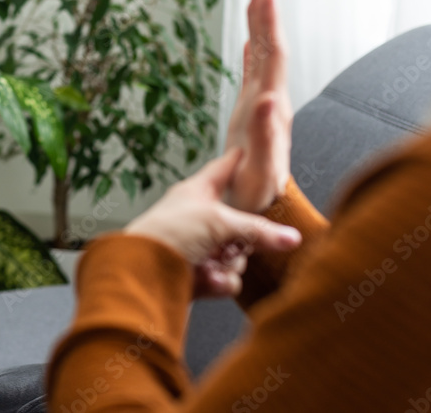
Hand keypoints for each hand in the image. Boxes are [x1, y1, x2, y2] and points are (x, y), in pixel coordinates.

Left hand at [125, 148, 300, 297]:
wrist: (139, 275)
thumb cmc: (167, 234)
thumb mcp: (217, 222)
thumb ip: (257, 230)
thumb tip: (292, 237)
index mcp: (197, 192)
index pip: (224, 169)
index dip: (239, 161)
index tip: (251, 150)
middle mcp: (198, 218)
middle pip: (241, 223)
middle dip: (242, 238)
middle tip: (233, 242)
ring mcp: (198, 248)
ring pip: (237, 255)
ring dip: (229, 263)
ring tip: (212, 263)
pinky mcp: (197, 276)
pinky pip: (227, 278)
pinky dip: (219, 280)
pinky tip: (206, 279)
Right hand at [224, 0, 292, 211]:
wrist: (262, 208)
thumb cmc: (258, 193)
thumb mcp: (257, 167)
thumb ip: (262, 133)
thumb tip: (266, 98)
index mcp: (272, 107)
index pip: (272, 56)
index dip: (268, 24)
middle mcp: (271, 101)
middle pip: (271, 50)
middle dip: (266, 16)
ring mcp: (263, 105)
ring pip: (263, 58)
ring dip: (260, 28)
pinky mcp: (253, 113)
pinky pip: (252, 74)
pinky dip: (251, 53)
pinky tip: (249, 41)